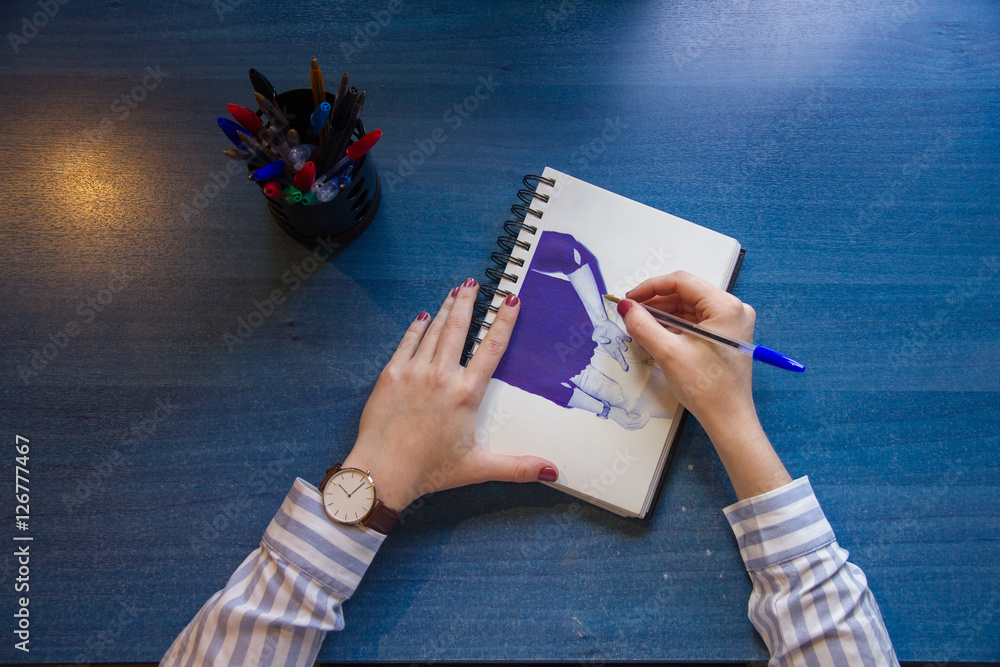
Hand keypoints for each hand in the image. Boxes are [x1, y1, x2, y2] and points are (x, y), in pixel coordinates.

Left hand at [342, 280, 558, 511]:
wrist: (383, 471)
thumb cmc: (430, 470)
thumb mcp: (478, 467)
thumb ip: (518, 467)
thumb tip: (552, 472)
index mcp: (466, 394)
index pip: (492, 348)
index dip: (504, 321)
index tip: (511, 300)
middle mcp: (442, 376)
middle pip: (459, 328)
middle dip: (468, 302)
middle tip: (474, 282)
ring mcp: (414, 372)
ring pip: (433, 330)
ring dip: (445, 309)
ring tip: (453, 292)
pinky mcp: (391, 374)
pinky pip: (407, 342)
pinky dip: (417, 327)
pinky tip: (422, 317)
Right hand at [591, 319, 630, 370]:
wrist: (603, 324)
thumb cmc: (598, 331)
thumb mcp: (595, 336)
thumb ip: (600, 339)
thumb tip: (607, 341)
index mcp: (609, 350)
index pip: (616, 358)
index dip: (621, 363)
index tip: (625, 369)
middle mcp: (615, 347)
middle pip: (620, 357)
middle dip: (623, 363)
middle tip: (626, 368)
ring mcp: (619, 342)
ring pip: (624, 348)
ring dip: (621, 345)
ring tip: (616, 338)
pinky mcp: (622, 335)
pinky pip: (628, 339)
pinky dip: (626, 339)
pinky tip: (622, 337)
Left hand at [608, 405, 647, 429]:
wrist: (609, 410)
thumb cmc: (616, 411)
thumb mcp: (625, 415)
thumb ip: (632, 416)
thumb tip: (638, 415)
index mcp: (628, 426)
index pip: (639, 426)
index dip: (644, 421)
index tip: (648, 416)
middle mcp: (628, 426)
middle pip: (640, 425)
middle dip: (646, 420)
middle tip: (649, 414)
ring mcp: (627, 424)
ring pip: (640, 423)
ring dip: (645, 418)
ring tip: (647, 413)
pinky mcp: (627, 420)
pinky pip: (636, 420)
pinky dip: (641, 417)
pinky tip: (643, 413)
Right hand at [616, 271, 789, 499]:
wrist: (729, 420)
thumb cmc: (707, 388)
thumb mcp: (668, 353)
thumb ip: (643, 325)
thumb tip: (626, 307)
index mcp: (726, 307)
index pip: (681, 282)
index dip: (650, 287)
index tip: (629, 299)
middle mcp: (733, 309)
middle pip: (686, 293)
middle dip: (656, 301)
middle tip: (631, 312)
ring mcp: (732, 323)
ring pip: (690, 307)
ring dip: (664, 313)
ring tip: (641, 324)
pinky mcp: (727, 337)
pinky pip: (697, 321)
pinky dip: (676, 325)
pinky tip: (658, 333)